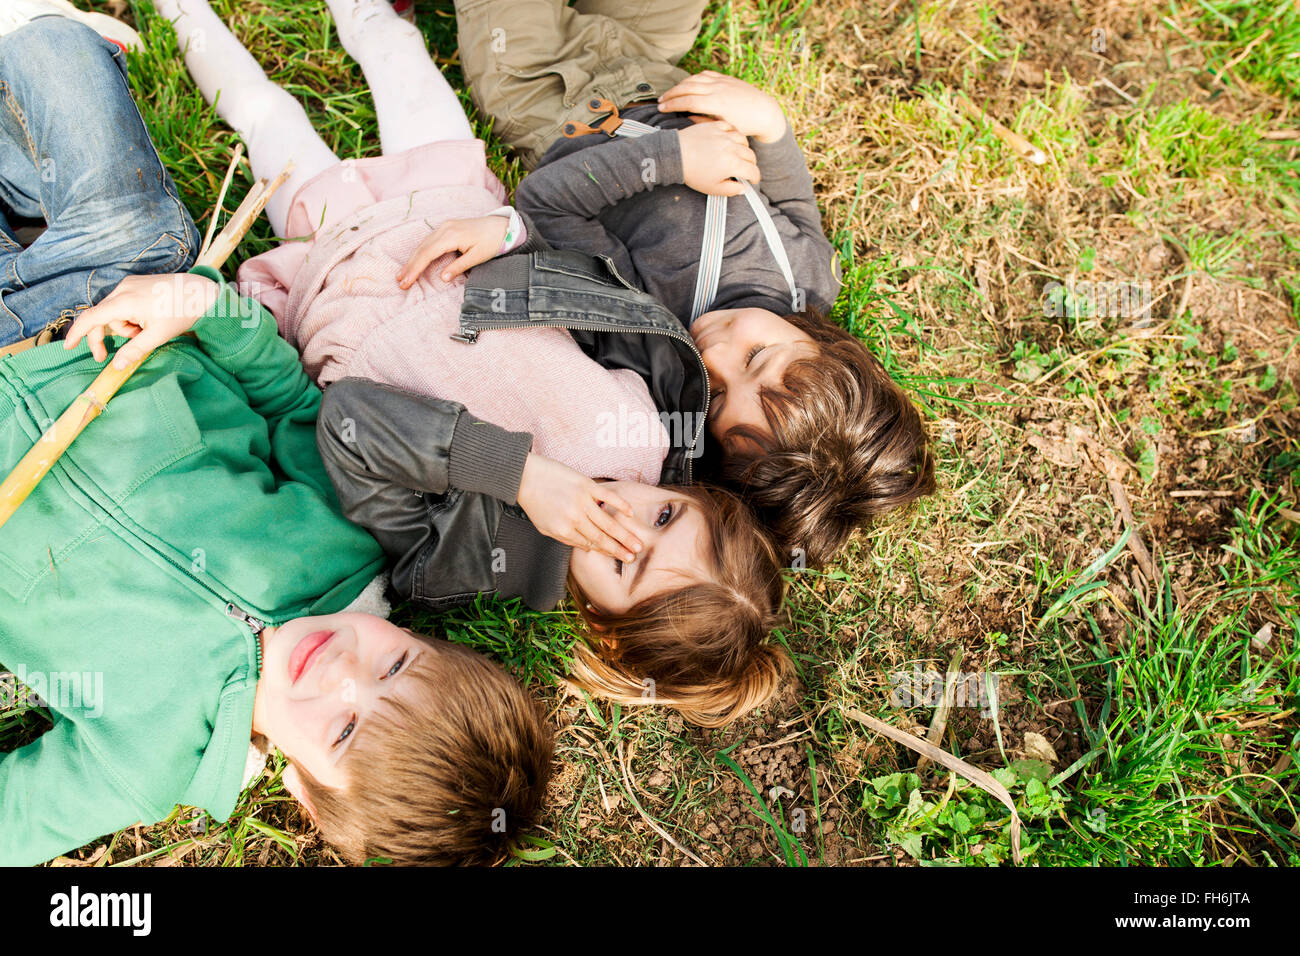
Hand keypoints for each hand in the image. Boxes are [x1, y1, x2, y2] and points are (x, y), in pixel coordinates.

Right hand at [64, 273, 218, 368]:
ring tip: (146, 331)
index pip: (91, 318)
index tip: (68, 346)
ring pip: (114, 312)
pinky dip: (130, 317)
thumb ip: (134, 351)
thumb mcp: (158, 336)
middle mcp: (122, 289)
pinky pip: (123, 304)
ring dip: (123, 327)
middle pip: (101, 317)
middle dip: (104, 337)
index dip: (77, 333)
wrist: (202, 292)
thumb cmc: (182, 313)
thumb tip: (115, 366)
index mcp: (125, 302)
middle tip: (104, 357)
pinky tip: (147, 320)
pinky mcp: (136, 283)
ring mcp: (129, 284)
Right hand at [397, 215, 510, 288]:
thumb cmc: (492, 242)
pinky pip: (429, 240)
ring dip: (412, 259)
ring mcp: (445, 226)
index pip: (427, 254)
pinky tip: (415, 261)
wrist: (501, 226)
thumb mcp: (477, 257)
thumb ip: (459, 267)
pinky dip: (420, 252)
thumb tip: (442, 278)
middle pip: (422, 249)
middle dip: (410, 266)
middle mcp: (444, 228)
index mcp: (451, 236)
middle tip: (400, 281)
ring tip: (403, 274)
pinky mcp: (447, 227)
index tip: (406, 282)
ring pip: (423, 244)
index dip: (415, 269)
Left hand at [516, 453, 646, 561]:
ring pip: (607, 521)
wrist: (525, 476)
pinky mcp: (586, 485)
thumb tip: (589, 549)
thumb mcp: (546, 528)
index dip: (607, 551)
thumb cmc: (535, 503)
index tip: (621, 558)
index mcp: (563, 530)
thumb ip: (567, 539)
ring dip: (624, 534)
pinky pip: (608, 496)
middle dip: (619, 548)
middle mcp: (574, 517)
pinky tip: (630, 514)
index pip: (590, 544)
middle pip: (602, 536)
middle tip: (634, 556)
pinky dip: (621, 505)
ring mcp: (581, 500)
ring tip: (637, 543)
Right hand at [659, 70, 786, 142]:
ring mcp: (722, 81)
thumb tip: (688, 118)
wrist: (764, 111)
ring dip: (680, 85)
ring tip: (670, 93)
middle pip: (687, 87)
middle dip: (671, 94)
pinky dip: (693, 78)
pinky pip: (705, 74)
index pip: (687, 101)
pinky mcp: (726, 78)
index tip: (661, 108)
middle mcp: (718, 89)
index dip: (672, 104)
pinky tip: (687, 83)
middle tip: (660, 100)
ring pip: (695, 79)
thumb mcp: (724, 128)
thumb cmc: (745, 125)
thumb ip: (705, 122)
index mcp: (716, 104)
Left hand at [677, 120, 760, 196]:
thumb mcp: (712, 188)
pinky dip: (734, 133)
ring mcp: (724, 135)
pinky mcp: (715, 126)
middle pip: (751, 155)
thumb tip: (743, 189)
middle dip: (751, 164)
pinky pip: (731, 127)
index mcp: (733, 164)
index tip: (752, 181)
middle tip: (746, 169)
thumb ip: (730, 190)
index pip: (753, 171)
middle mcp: (732, 148)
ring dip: (745, 148)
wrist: (676, 154)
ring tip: (740, 154)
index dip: (755, 178)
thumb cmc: (693, 173)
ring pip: (743, 140)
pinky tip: (731, 139)